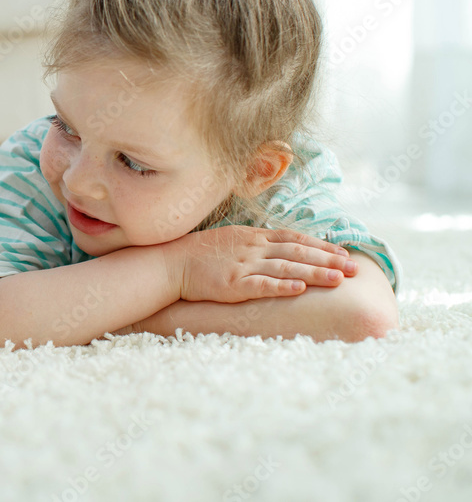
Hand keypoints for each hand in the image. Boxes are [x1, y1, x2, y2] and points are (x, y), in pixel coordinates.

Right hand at [165, 226, 355, 302]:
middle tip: (354, 268)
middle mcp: (253, 248)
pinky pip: (261, 285)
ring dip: (315, 274)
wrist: (171, 262)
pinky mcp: (233, 284)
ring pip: (286, 268)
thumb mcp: (232, 238)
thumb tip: (282, 248)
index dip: (321, 245)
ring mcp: (243, 265)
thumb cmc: (201, 253)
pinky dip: (282, 287)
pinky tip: (301, 290)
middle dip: (328, 260)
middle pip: (298, 253)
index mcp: (254, 236)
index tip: (343, 252)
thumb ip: (257, 242)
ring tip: (338, 279)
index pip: (295, 239)